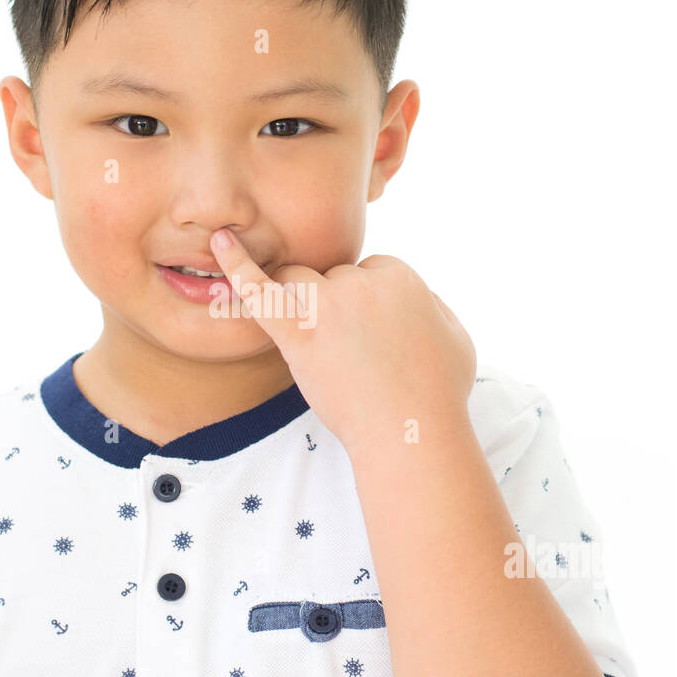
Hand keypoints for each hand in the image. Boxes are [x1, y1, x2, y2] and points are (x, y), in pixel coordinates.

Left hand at [209, 227, 476, 456]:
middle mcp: (361, 283)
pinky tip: (219, 243)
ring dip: (299, 299)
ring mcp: (327, 307)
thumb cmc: (438, 392)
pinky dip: (236, 267)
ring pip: (298, 279)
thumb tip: (417, 296)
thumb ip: (434, 305)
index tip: (377, 337)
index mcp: (400, 276)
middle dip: (338, 307)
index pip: (370, 270)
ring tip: (314, 336)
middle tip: (352, 353)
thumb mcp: (457, 335)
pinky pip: (259, 294)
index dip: (370, 304)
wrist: (411, 432)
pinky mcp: (299, 336)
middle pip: (334, 276)